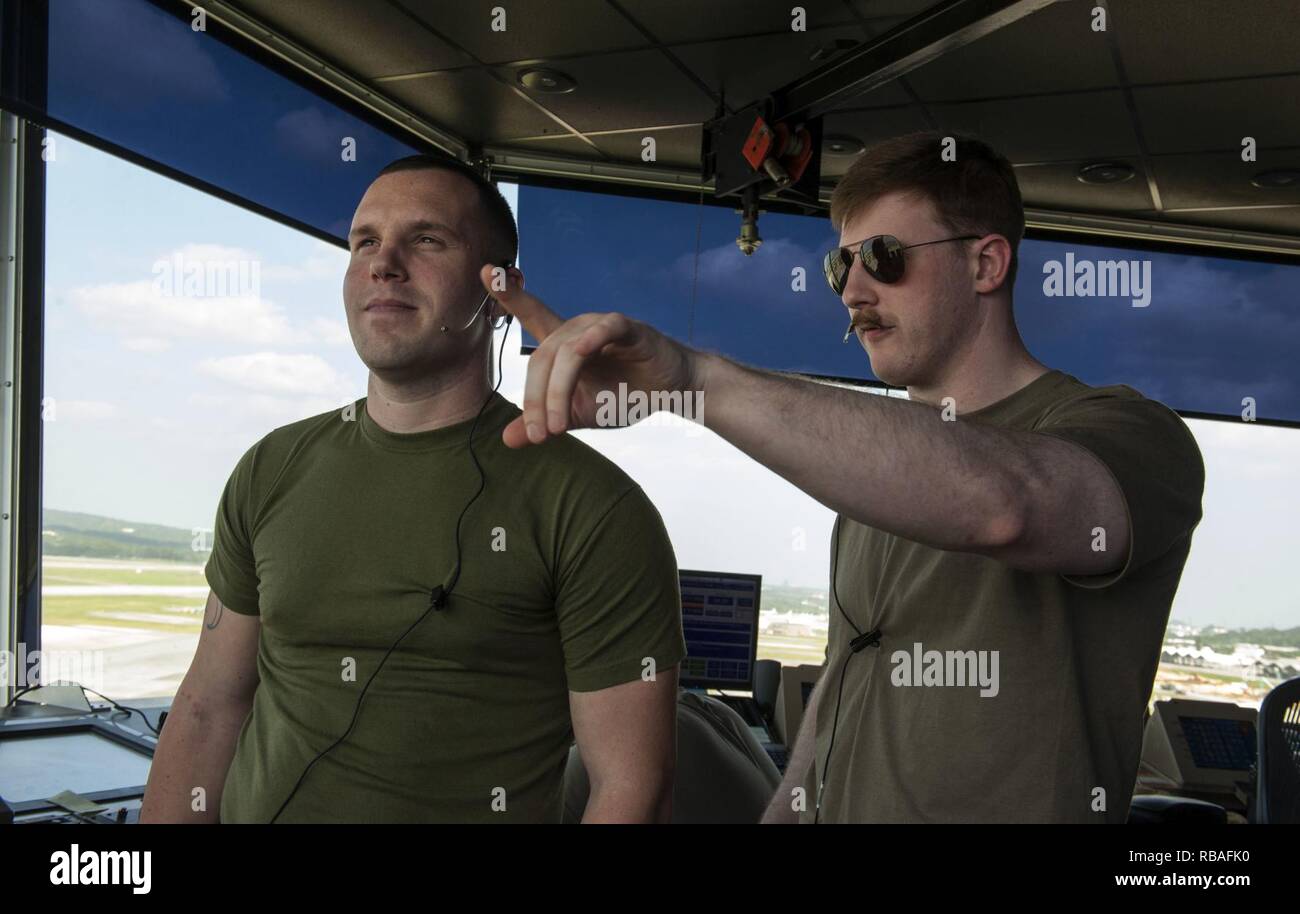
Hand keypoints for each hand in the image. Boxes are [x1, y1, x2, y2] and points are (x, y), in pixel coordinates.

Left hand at [481, 264, 702, 447]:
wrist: (671, 394)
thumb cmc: (624, 396)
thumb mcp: (579, 415)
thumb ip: (544, 422)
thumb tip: (506, 440)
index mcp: (562, 344)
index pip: (531, 315)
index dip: (509, 295)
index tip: (484, 271)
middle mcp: (576, 329)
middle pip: (541, 358)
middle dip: (535, 399)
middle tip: (538, 434)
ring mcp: (601, 326)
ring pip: (566, 352)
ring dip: (557, 392)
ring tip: (556, 427)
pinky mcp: (628, 329)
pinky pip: (605, 328)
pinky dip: (591, 338)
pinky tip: (582, 351)